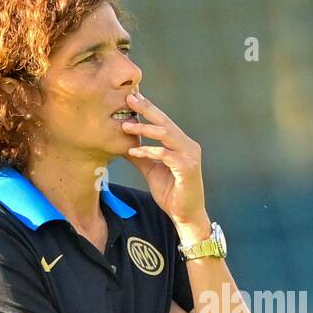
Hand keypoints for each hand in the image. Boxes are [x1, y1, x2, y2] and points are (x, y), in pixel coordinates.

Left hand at [123, 92, 209, 237]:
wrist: (186, 215)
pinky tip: (133, 151)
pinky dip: (148, 151)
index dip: (148, 109)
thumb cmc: (171, 193)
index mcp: (182, 144)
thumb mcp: (151, 170)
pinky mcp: (187, 168)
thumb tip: (123, 143)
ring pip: (166, 135)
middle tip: (130, 98)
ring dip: (144, 129)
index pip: (164, 122)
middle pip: (166, 122)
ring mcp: (190, 156)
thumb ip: (140, 156)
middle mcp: (188, 146)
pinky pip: (165, 154)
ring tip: (125, 125)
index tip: (132, 97)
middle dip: (147, 109)